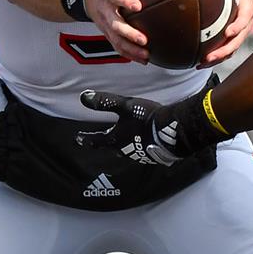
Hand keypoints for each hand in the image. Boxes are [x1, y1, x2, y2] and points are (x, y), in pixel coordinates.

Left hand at [75, 87, 216, 167]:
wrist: (173, 131)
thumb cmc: (146, 118)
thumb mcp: (124, 106)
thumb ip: (104, 102)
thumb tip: (84, 97)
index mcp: (115, 140)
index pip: (95, 140)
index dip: (85, 138)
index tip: (78, 138)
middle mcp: (124, 151)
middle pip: (111, 147)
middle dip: (105, 142)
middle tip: (101, 138)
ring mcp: (139, 155)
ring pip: (126, 150)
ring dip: (123, 144)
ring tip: (123, 138)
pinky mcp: (152, 156)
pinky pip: (140, 151)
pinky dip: (138, 145)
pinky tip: (143, 141)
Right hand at [84, 0, 166, 62]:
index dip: (124, 1)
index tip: (137, 6)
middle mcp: (106, 10)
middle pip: (115, 24)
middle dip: (128, 33)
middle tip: (143, 39)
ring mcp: (106, 24)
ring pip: (116, 40)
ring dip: (130, 49)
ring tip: (146, 55)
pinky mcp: (108, 34)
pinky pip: (118, 47)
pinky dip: (130, 55)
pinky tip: (145, 60)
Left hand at [190, 0, 252, 66]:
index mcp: (246, 5)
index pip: (245, 17)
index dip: (238, 26)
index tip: (229, 32)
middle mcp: (245, 22)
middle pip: (238, 40)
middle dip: (225, 50)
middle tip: (210, 56)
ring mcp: (240, 32)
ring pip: (231, 50)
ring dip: (217, 58)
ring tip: (201, 63)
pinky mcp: (232, 39)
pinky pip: (224, 51)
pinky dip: (212, 58)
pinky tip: (196, 63)